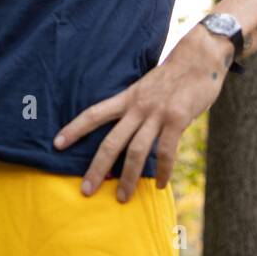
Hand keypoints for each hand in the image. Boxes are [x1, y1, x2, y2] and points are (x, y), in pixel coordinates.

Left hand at [53, 26, 233, 201]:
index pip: (94, 113)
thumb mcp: (146, 87)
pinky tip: (161, 185)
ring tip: (122, 197)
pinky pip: (167, 151)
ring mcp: (157, 114)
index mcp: (127, 98)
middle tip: (85, 190)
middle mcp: (138, 107)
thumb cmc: (173, 75)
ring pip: (137, 151)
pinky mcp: (178, 119)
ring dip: (129, 177)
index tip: (57, 144)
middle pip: (111, 141)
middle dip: (97, 167)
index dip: (74, 129)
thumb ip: (138, 109)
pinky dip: (164, 171)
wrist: (199, 58)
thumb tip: (132, 133)